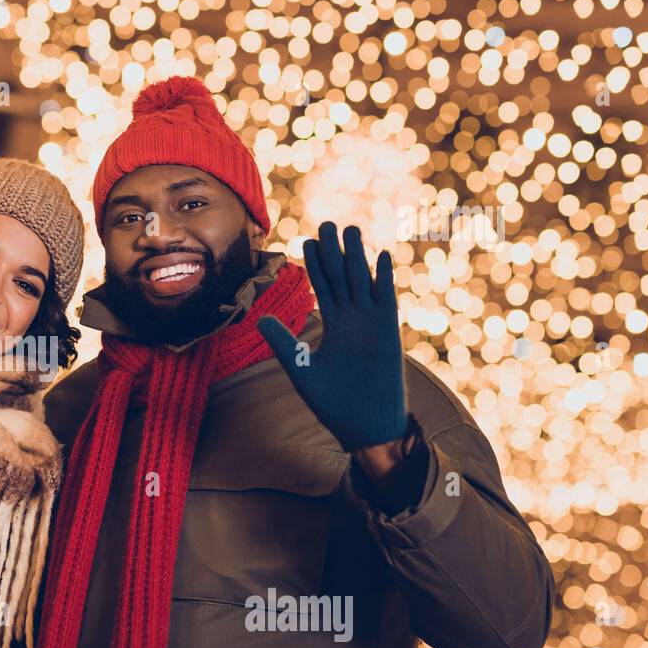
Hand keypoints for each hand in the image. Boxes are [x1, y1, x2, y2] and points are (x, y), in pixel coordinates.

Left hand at [256, 221, 407, 451]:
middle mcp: (352, 319)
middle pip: (342, 276)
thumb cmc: (334, 403)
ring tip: (349, 229)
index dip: (316, 264)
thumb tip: (259, 319)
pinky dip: (384, 277)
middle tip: (326, 223)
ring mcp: (371, 322)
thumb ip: (283, 343)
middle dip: (334, 251)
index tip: (307, 240)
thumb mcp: (300, 369)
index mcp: (332, 325)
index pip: (322, 286)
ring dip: (357, 256)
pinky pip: (386, 298)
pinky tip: (380, 255)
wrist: (364, 424)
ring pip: (362, 280)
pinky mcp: (388, 331)